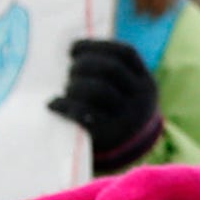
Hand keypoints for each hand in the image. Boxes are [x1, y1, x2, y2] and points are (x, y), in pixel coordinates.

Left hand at [47, 39, 163, 170]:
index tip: (74, 48)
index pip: (125, 54)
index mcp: (146, 83)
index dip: (97, 46)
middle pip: (111, 69)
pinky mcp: (109, 136)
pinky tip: (53, 104)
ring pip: (99, 90)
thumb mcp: (124, 91)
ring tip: (66, 89)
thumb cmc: (115, 113)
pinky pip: (83, 114)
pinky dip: (64, 105)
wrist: (124, 153)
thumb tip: (71, 48)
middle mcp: (141, 100)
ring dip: (75, 86)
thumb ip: (108, 72)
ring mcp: (127, 119)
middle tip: (70, 72)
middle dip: (83, 65)